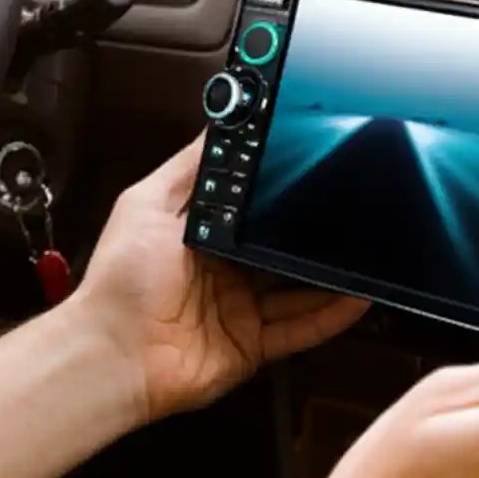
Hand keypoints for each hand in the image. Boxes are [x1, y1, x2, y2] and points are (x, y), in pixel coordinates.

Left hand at [68, 134, 368, 422]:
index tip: (314, 174)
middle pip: (282, 249)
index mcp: (203, 237)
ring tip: (367, 254)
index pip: (254, 211)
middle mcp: (226, 273)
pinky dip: (331, 316)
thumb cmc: (120, 279)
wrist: (111, 353)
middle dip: (314, 235)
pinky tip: (357, 297)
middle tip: (352, 213)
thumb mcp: (148, 203)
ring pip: (300, 289)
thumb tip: (219, 123)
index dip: (282, 195)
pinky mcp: (253, 347)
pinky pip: (301, 329)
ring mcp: (241, 311)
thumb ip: (189, 168)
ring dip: (333, 275)